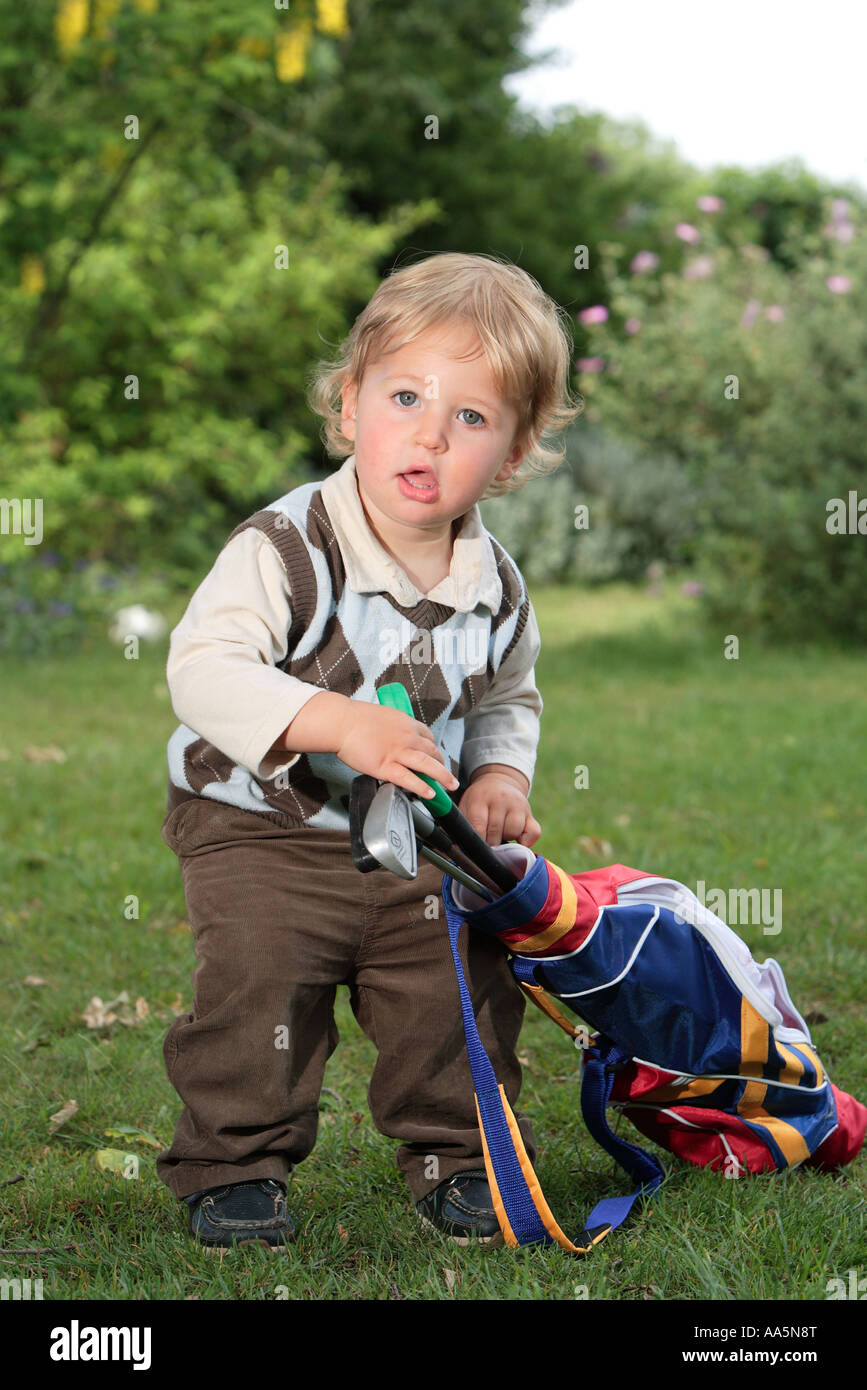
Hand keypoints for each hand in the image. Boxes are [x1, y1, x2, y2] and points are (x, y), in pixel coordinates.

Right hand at [335, 704, 458, 801]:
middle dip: (443, 765)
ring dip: (443, 777)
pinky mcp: (385, 766)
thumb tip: (397, 735)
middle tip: (447, 775)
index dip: (435, 749)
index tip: (436, 757)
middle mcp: (407, 737)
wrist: (341, 722)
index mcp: (407, 723)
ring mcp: (398, 752)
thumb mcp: (385, 716)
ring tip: (451, 786)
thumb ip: (395, 727)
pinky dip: (422, 787)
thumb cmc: (356, 719)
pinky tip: (430, 793)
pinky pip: (408, 779)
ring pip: (428, 765)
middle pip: (433, 752)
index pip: (429, 737)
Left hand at [456, 772, 541, 847]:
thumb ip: (462, 825)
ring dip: (506, 839)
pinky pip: (534, 832)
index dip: (477, 842)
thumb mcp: (465, 806)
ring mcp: (517, 805)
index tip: (475, 848)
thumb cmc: (478, 801)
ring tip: (499, 835)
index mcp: (480, 798)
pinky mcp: (529, 812)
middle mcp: (500, 799)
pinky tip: (518, 840)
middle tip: (485, 842)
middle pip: (496, 832)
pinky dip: (527, 841)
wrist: (497, 782)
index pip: (479, 827)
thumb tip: (460, 848)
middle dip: (490, 843)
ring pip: (514, 832)